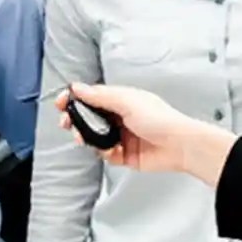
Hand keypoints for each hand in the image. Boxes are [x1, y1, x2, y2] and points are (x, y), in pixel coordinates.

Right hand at [56, 84, 232, 183]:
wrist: (180, 145)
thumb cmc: (160, 119)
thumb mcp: (126, 100)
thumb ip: (100, 95)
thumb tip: (77, 87)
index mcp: (120, 100)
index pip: (90, 96)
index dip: (74, 99)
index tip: (61, 103)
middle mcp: (119, 117)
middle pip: (88, 117)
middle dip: (75, 120)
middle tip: (67, 124)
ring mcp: (121, 136)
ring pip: (94, 137)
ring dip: (87, 138)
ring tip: (86, 139)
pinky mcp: (125, 154)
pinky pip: (106, 154)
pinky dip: (105, 153)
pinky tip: (112, 151)